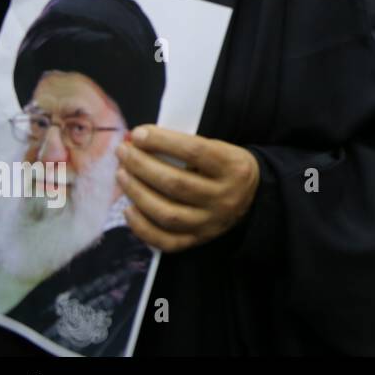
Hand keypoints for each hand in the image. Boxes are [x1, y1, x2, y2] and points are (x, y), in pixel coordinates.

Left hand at [115, 125, 260, 252]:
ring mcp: (211, 223)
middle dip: (141, 166)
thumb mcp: (219, 148)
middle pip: (175, 183)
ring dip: (137, 193)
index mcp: (233, 167)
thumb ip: (186, 146)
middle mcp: (224, 197)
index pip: (194, 151)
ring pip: (167, 213)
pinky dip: (142, 227)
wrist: (253, 196)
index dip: (162, 141)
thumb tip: (140, 139)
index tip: (139, 134)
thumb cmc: (226, 166)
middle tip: (123, 153)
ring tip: (122, 175)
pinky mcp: (199, 240)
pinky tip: (129, 209)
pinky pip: (166, 240)